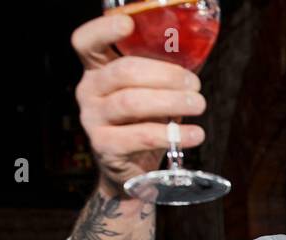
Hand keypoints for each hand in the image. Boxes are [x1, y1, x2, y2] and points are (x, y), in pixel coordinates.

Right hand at [72, 14, 206, 195]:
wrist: (133, 170)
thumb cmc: (146, 122)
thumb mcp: (153, 93)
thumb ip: (167, 72)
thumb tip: (199, 49)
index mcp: (98, 70)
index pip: (86, 42)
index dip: (103, 29)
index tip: (129, 24)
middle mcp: (89, 91)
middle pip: (123, 72)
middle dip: (165, 75)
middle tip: (195, 84)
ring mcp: (93, 119)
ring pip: (131, 103)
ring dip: (172, 102)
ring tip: (199, 104)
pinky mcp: (105, 147)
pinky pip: (139, 137)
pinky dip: (171, 134)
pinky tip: (195, 134)